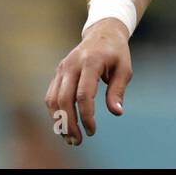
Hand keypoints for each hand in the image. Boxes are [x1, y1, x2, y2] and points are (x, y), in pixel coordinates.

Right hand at [43, 19, 132, 146]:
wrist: (103, 32)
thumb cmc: (117, 53)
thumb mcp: (124, 69)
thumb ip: (118, 90)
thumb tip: (117, 112)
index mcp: (91, 62)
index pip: (83, 94)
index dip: (86, 116)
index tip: (92, 131)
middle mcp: (72, 65)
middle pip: (64, 99)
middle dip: (69, 123)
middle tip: (78, 141)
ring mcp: (62, 68)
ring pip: (53, 99)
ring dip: (58, 121)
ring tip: (70, 138)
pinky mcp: (58, 72)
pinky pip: (51, 95)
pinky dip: (55, 112)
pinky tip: (64, 125)